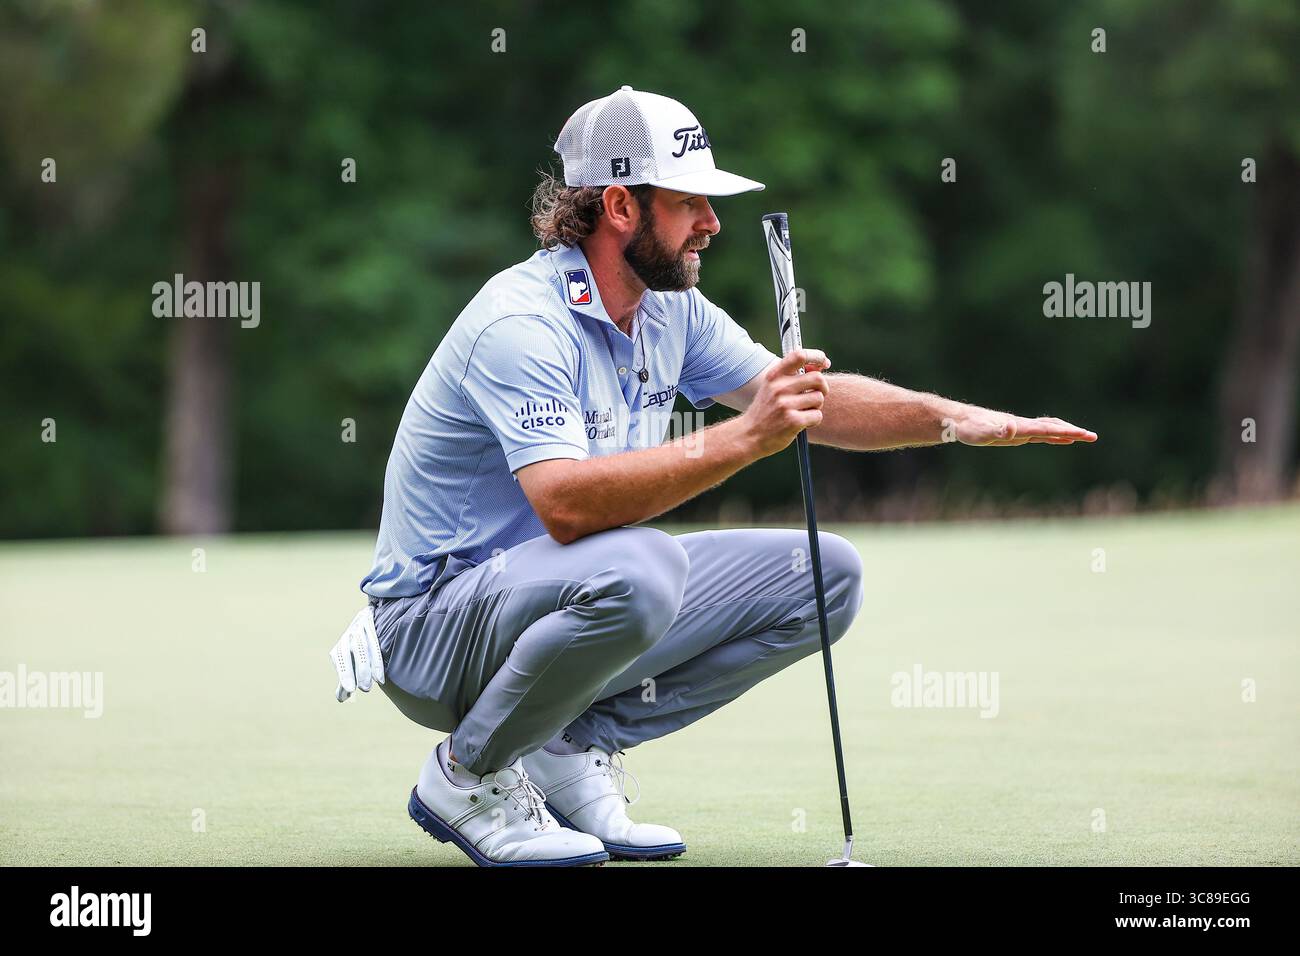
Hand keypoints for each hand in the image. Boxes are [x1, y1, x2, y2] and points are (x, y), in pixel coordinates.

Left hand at [330, 606, 384, 701]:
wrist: (367, 617)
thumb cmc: (358, 646)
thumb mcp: (349, 660)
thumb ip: (346, 678)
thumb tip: (342, 698)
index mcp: (340, 646)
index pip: (341, 659)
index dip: (344, 673)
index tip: (350, 689)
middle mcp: (348, 636)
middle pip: (350, 653)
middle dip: (357, 671)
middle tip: (364, 689)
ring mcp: (360, 629)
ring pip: (363, 648)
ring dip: (368, 667)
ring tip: (373, 684)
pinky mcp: (372, 625)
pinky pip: (375, 643)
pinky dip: (378, 660)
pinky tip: (380, 677)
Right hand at [740, 348, 831, 456]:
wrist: (749, 436)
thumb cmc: (766, 410)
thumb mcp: (772, 388)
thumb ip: (794, 375)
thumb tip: (822, 365)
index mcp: (774, 376)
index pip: (800, 355)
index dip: (817, 356)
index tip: (824, 363)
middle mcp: (778, 387)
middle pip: (817, 378)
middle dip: (822, 388)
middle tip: (815, 396)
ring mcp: (785, 405)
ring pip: (819, 398)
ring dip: (816, 406)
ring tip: (803, 411)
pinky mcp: (793, 421)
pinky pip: (817, 415)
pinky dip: (813, 420)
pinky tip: (800, 423)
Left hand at [954, 409, 1096, 445]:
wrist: (960, 421)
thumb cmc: (969, 429)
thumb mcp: (982, 433)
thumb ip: (998, 431)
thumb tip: (1011, 427)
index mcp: (1020, 426)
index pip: (1048, 430)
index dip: (1067, 432)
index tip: (1085, 435)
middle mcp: (1023, 426)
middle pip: (1054, 427)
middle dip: (1073, 432)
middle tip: (1093, 437)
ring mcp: (1021, 429)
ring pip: (1050, 429)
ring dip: (1067, 432)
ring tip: (1084, 436)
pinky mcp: (1017, 433)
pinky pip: (1041, 435)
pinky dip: (1054, 437)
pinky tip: (1062, 440)